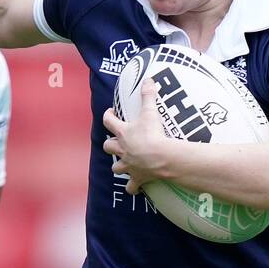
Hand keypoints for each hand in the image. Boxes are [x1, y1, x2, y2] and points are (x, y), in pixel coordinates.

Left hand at [101, 78, 177, 193]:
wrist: (161, 157)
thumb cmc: (154, 134)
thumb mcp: (151, 112)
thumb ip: (148, 95)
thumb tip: (148, 79)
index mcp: (123, 133)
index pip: (108, 121)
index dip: (107, 116)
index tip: (110, 113)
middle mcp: (122, 150)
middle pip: (108, 147)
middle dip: (110, 144)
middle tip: (116, 141)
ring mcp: (129, 165)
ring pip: (116, 168)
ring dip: (119, 166)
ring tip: (124, 163)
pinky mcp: (137, 178)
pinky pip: (131, 186)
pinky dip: (132, 187)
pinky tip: (133, 188)